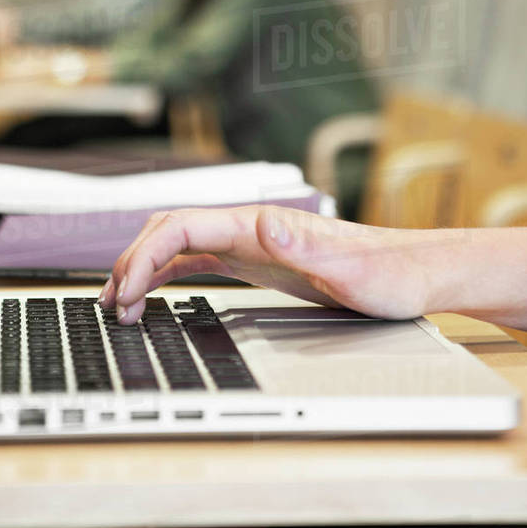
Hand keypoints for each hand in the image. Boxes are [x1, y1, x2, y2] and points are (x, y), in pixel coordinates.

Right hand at [99, 205, 434, 323]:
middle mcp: (250, 227)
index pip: (182, 225)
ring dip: (143, 268)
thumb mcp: (351, 269)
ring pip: (177, 243)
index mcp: (261, 225)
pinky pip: (196, 259)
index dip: (143, 254)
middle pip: (170, 230)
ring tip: (118, 303)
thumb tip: (262, 223)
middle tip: (112, 304)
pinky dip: (165, 273)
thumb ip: (306, 246)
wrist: (414, 273)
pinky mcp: (256, 259)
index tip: (124, 290)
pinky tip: (151, 293)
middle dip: (132, 262)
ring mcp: (250, 242)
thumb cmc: (388, 274)